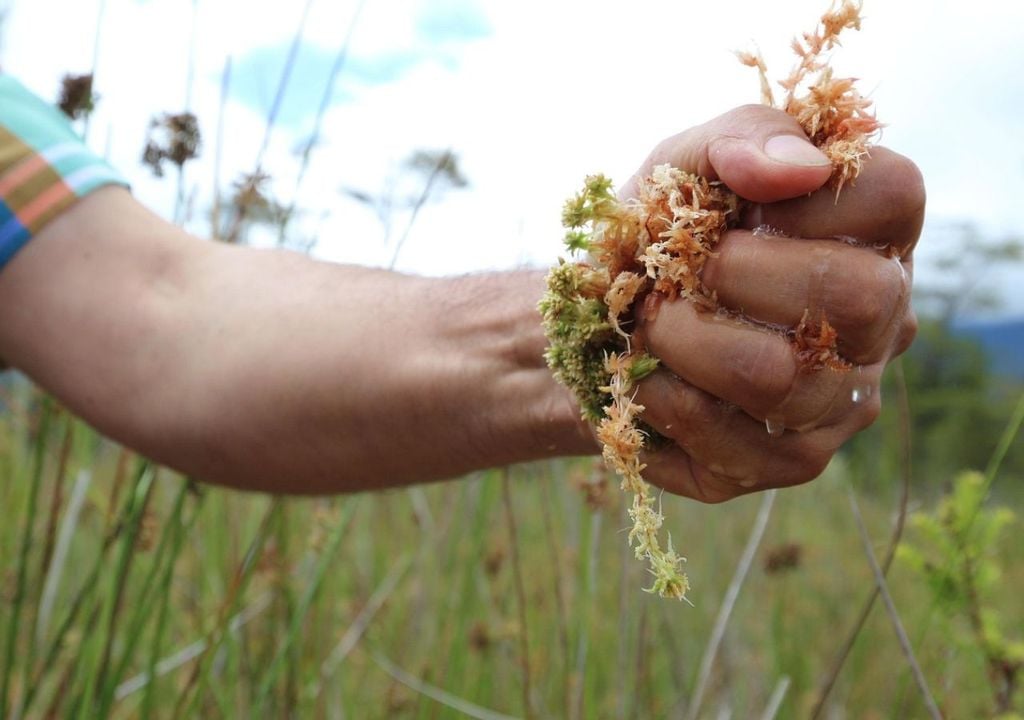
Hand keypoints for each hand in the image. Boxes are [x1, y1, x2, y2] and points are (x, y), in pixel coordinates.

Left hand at [625, 105, 924, 501]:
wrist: (593, 329)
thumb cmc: (656, 237)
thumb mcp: (682, 164)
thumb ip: (741, 137)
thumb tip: (797, 167)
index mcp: (871, 235)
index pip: (895, 196)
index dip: (802, 194)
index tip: (733, 206)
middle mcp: (879, 324)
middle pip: (857, 297)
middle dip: (734, 274)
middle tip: (679, 272)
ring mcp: (842, 401)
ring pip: (779, 379)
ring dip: (684, 341)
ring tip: (652, 323)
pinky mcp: (791, 462)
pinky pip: (730, 441)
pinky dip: (663, 399)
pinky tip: (650, 379)